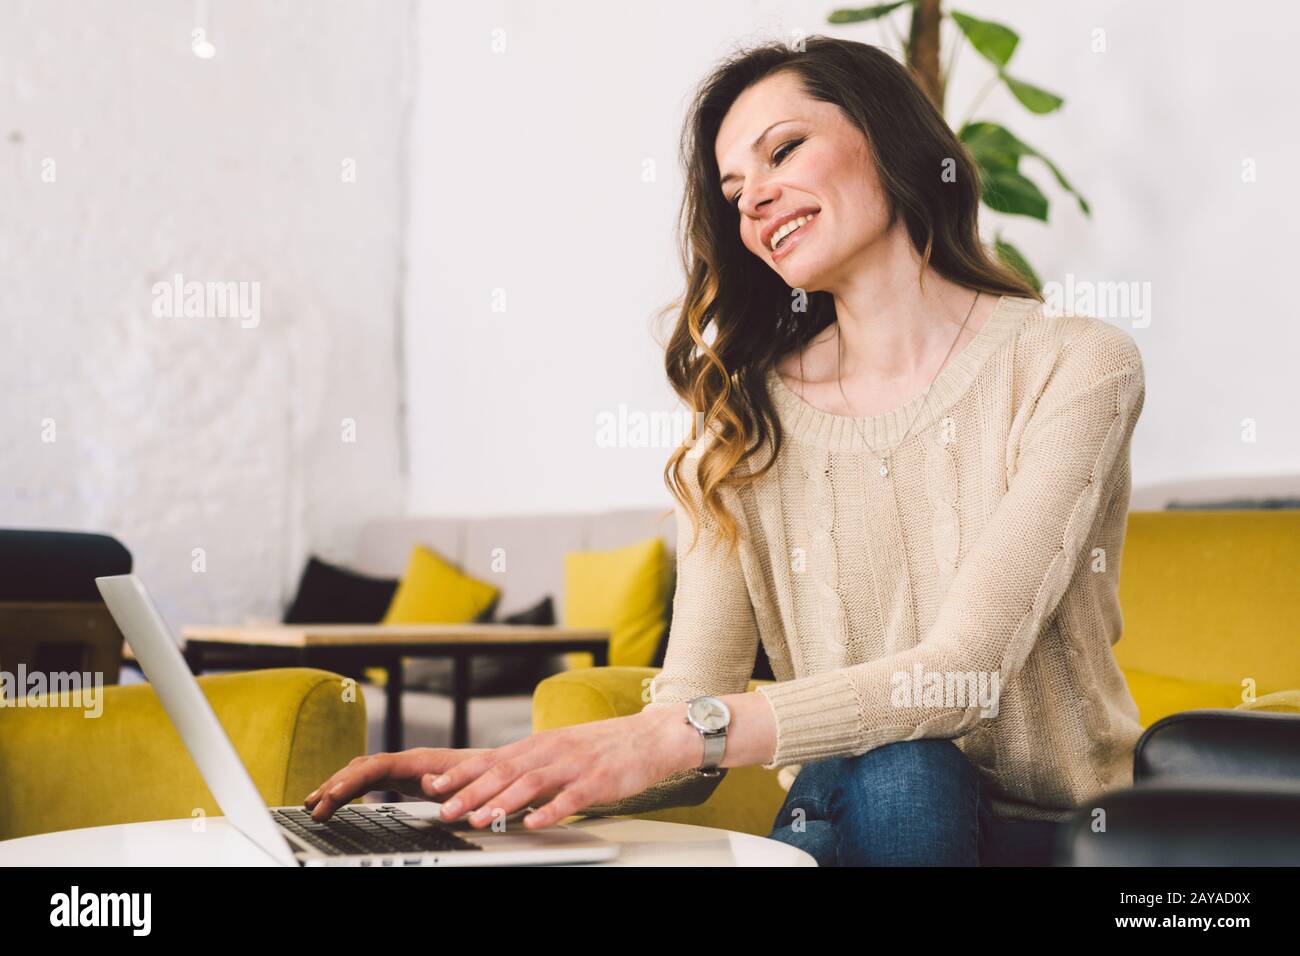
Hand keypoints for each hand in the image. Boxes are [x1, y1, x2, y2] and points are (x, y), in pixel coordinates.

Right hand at [304, 747, 488, 820]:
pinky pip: (372, 778)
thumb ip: (450, 781)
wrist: (504, 770)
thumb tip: (429, 783)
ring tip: (312, 803)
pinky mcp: (408, 776)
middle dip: (333, 785)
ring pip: (363, 771)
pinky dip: (352, 786)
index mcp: (419, 761)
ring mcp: (407, 767)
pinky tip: (340, 797)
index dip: (348, 782)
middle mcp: (409, 760)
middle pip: (362, 767)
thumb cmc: (489, 777)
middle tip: (311, 808)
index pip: (373, 767)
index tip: (328, 800)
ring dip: (337, 785)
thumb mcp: (472, 781)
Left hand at [425, 707, 695, 829]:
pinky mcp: (598, 781)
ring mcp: (574, 765)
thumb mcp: (561, 747)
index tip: (434, 786)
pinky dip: (550, 812)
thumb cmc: (604, 746)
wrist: (651, 736)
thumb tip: (494, 783)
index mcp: (540, 743)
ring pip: (531, 783)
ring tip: (478, 818)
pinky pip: (571, 798)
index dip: (462, 772)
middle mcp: (552, 750)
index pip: (492, 757)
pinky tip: (533, 825)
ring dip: (501, 802)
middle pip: (504, 771)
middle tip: (444, 809)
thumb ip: (531, 763)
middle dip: (470, 791)